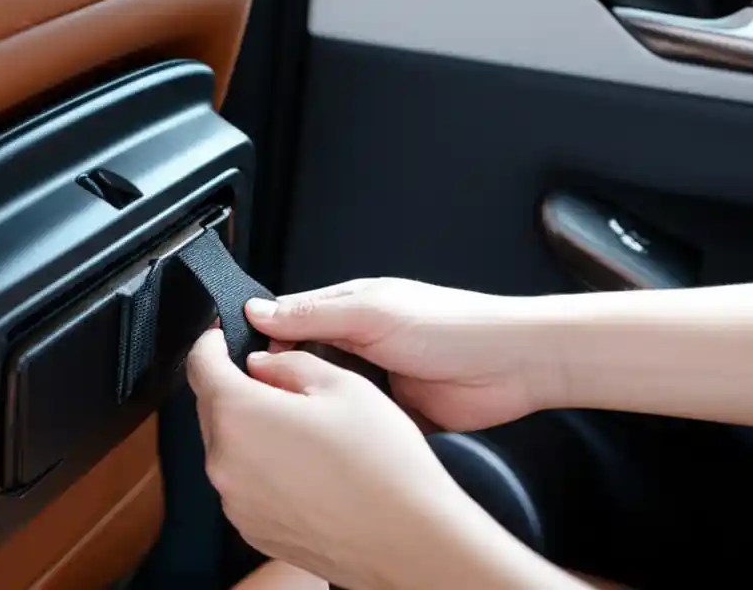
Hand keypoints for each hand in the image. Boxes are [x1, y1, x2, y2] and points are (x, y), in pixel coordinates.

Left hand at [186, 329, 460, 588]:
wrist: (407, 541)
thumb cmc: (382, 464)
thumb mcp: (343, 385)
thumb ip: (289, 364)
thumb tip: (261, 364)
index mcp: (239, 415)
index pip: (200, 364)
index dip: (211, 342)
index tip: (222, 337)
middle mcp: (224, 461)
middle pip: (211, 406)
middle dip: (237, 387)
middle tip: (283, 384)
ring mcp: (235, 501)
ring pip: (228, 446)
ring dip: (251, 430)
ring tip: (305, 433)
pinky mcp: (252, 528)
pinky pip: (244, 483)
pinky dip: (262, 468)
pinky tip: (307, 468)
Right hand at [245, 279, 561, 431]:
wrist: (512, 367)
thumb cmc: (454, 326)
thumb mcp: (372, 314)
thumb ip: (314, 315)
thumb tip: (259, 310)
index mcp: (349, 310)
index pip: (289, 322)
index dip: (262, 341)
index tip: (239, 364)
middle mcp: (358, 343)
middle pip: (303, 364)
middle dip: (283, 380)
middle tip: (264, 399)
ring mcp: (376, 380)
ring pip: (327, 397)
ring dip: (315, 407)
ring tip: (292, 424)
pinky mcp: (394, 415)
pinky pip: (357, 423)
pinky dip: (345, 430)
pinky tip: (328, 442)